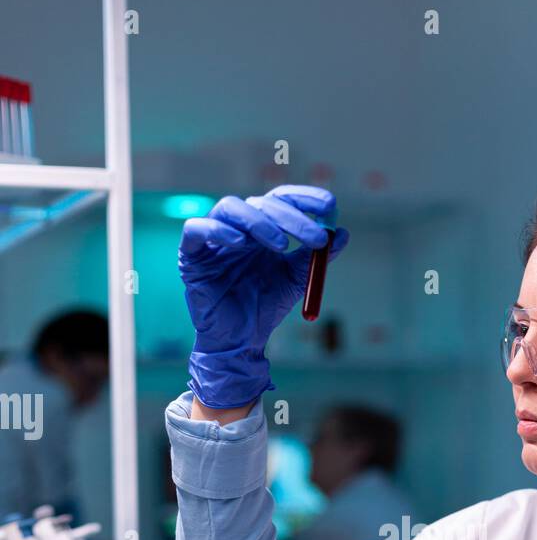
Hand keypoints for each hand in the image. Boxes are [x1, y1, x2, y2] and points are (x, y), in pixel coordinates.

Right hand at [178, 185, 349, 408]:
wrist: (241, 341)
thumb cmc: (265, 308)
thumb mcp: (296, 280)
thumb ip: (315, 257)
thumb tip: (342, 234)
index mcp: (262, 228)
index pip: (281, 199)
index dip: (304, 198)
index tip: (329, 206)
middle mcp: (238, 227)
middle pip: (262, 203)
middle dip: (291, 217)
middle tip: (316, 237)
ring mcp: (214, 238)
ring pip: (231, 208)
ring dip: (260, 221)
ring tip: (280, 245)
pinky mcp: (191, 254)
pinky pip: (196, 228)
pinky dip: (219, 230)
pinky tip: (240, 244)